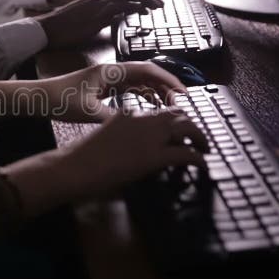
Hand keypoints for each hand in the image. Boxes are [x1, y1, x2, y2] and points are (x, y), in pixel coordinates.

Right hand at [36, 0, 162, 49]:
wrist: (46, 28)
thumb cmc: (61, 29)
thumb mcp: (85, 22)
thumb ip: (101, 19)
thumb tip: (115, 20)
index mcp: (95, 0)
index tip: (149, 4)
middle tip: (160, 4)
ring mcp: (97, 6)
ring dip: (143, 1)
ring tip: (156, 6)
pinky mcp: (96, 15)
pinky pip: (118, 7)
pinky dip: (132, 7)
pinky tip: (142, 11)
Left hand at [41, 62, 187, 122]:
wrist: (39, 98)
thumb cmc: (59, 99)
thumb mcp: (88, 112)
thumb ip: (114, 118)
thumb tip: (137, 125)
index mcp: (111, 72)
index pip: (147, 70)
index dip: (168, 80)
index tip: (182, 92)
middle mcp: (113, 72)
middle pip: (148, 74)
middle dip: (166, 86)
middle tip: (181, 102)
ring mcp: (110, 79)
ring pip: (141, 82)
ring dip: (157, 91)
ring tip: (170, 106)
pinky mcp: (105, 88)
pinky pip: (131, 89)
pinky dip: (144, 96)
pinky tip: (152, 106)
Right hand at [56, 110, 207, 197]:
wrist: (73, 167)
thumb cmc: (82, 158)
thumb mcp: (106, 138)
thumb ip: (124, 137)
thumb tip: (137, 150)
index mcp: (129, 114)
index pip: (159, 111)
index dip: (173, 119)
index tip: (180, 129)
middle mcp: (142, 119)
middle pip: (177, 113)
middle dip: (191, 124)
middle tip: (198, 137)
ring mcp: (149, 136)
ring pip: (186, 126)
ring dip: (199, 136)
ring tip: (204, 147)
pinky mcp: (154, 155)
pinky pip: (186, 153)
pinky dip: (199, 157)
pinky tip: (203, 165)